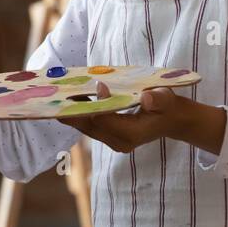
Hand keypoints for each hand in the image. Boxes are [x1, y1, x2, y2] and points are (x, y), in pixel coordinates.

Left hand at [61, 83, 225, 155]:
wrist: (173, 119)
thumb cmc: (169, 107)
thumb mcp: (167, 100)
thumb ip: (157, 99)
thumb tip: (145, 97)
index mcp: (131, 135)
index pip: (104, 120)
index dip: (96, 103)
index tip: (97, 84)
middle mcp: (119, 142)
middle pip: (88, 126)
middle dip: (71, 112)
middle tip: (54, 95)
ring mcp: (113, 141)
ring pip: (86, 127)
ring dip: (72, 112)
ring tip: (57, 95)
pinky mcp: (110, 136)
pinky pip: (89, 125)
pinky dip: (79, 113)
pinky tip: (69, 99)